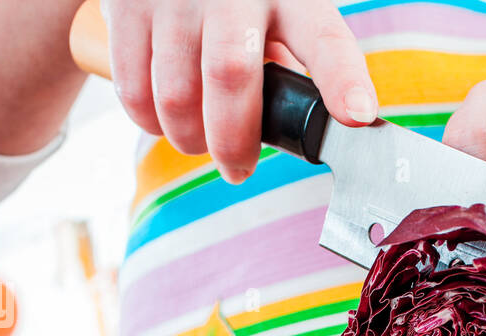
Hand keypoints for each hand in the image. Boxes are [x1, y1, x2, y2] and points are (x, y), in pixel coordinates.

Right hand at [102, 0, 377, 181]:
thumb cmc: (238, 3)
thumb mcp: (277, 14)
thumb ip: (289, 65)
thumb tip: (305, 132)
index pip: (323, 39)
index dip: (342, 80)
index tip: (358, 118)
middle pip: (231, 76)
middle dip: (234, 142)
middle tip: (239, 170)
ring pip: (176, 94)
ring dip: (189, 138)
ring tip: (198, 142)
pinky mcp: (127, 7)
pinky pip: (134, 89)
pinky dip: (150, 122)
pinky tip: (165, 120)